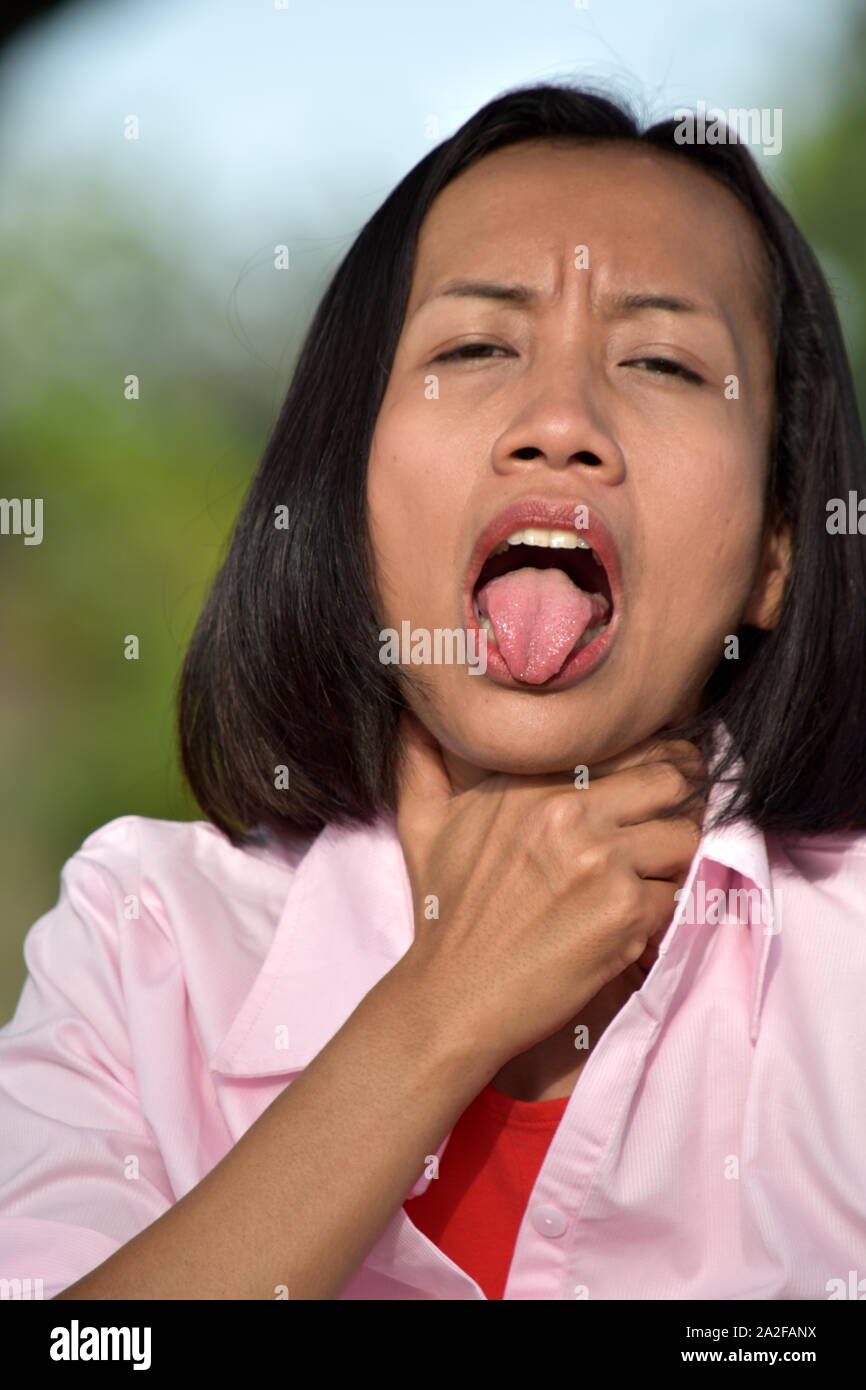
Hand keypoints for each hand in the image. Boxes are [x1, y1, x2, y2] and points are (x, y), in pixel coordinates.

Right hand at [392, 713, 706, 1070]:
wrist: (455, 994)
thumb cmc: (443, 911)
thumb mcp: (422, 822)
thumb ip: (420, 757)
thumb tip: (412, 712)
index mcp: (532, 780)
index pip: (628, 744)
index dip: (653, 762)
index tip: (650, 788)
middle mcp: (570, 810)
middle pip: (672, 779)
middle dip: (677, 805)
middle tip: (661, 831)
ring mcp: (601, 860)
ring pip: (684, 836)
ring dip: (672, 861)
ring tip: (642, 880)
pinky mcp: (624, 910)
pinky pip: (677, 893)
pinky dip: (660, 910)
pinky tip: (625, 922)